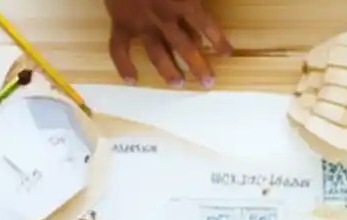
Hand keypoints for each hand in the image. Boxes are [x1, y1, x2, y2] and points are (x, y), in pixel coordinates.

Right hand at [104, 0, 231, 87]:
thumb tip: (207, 1)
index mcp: (183, 2)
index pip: (205, 26)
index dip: (218, 41)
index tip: (227, 54)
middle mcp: (164, 18)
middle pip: (184, 47)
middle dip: (197, 66)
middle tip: (207, 83)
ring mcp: (142, 24)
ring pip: (157, 53)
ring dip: (168, 71)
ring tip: (177, 84)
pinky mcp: (121, 24)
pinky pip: (119, 49)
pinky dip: (123, 65)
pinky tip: (131, 80)